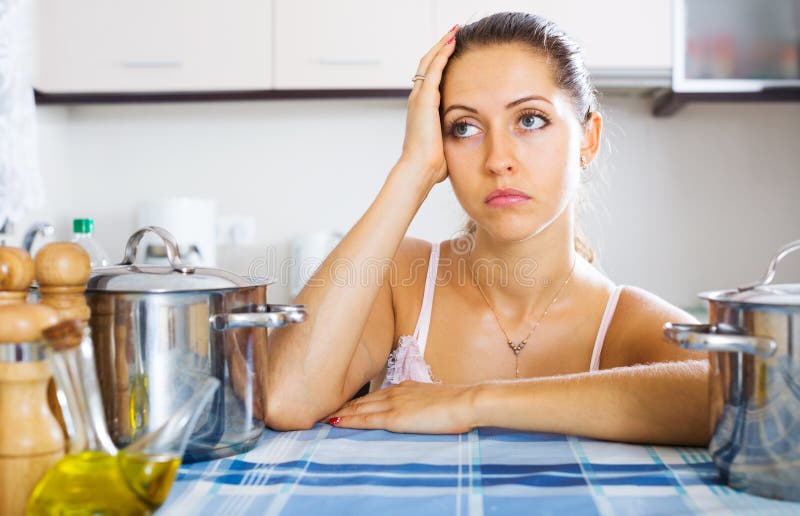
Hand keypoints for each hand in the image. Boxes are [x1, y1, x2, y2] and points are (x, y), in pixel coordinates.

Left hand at [325, 381, 475, 433]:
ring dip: (339, 412)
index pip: (373, 395)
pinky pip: (365, 419)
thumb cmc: (458, 403)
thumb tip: (414, 410)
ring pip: (358, 408)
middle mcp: (395, 392)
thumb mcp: (433, 398)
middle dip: (340, 405)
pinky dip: (348, 420)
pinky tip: (335, 423)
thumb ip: (419, 403)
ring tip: (320, 416)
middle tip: (320, 409)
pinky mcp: (395, 417)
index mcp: (404, 387)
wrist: (467, 401)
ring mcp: (393, 403)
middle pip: (361, 399)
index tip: (340, 405)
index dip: (355, 401)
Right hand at [399, 26, 458, 186]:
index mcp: (422, 109)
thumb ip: (451, 137)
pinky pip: (433, 69)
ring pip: (429, 62)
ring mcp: (419, 98)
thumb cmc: (433, 164)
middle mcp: (417, 99)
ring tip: (454, 32)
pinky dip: (442, 54)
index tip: (453, 51)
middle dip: (440, 48)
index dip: (440, 63)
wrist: (420, 169)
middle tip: (454, 34)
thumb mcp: (444, 145)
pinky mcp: (424, 98)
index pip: (430, 78)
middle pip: (427, 64)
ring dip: (442, 45)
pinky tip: (452, 42)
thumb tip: (465, 142)